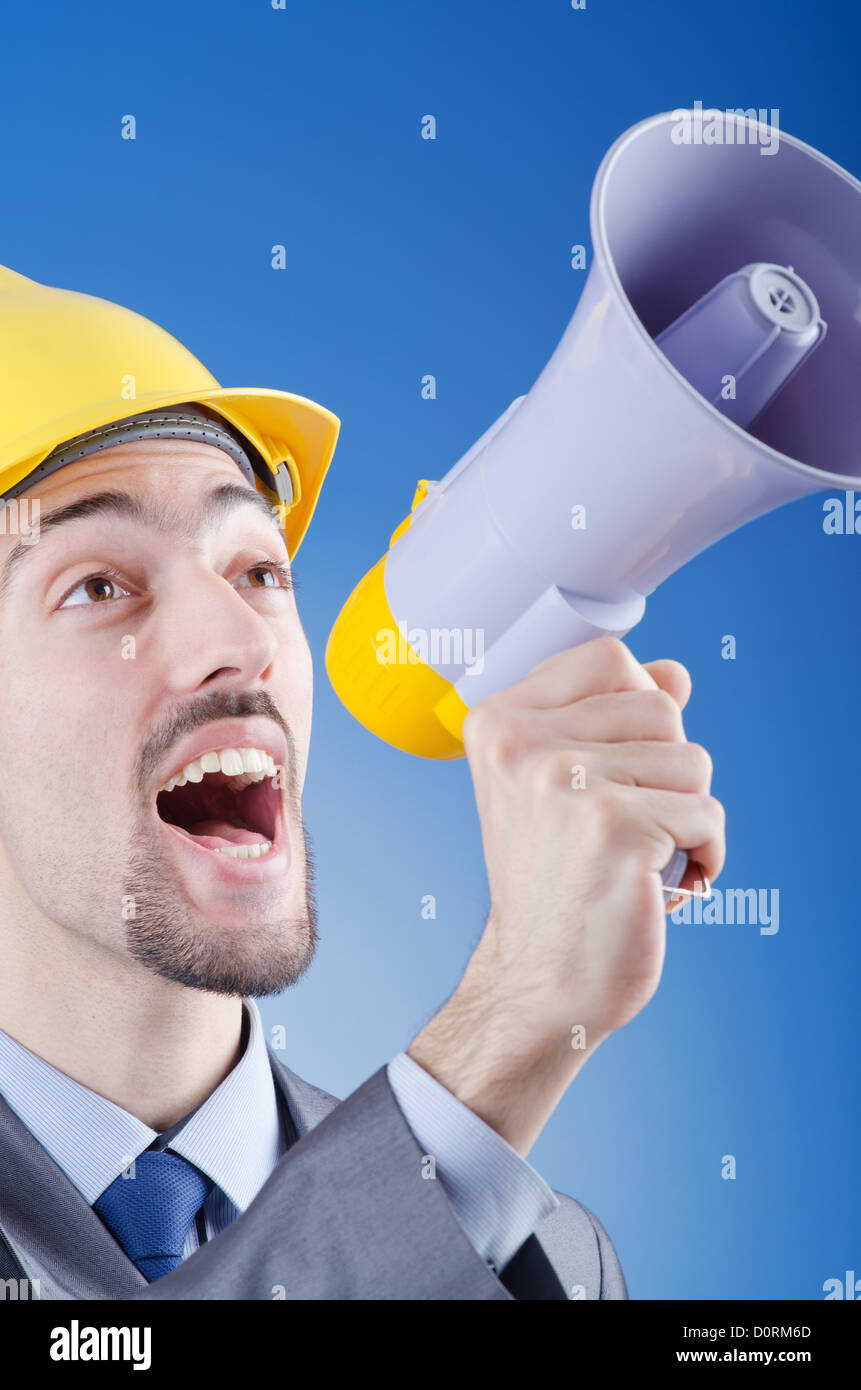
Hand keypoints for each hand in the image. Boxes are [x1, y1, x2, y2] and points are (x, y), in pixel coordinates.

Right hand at [408, 636, 724, 1154]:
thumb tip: (674, 673)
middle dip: (667, 771)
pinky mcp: (615, 827)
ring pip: (693, 760)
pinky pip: (708, 815)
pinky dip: (704, 857)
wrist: (538, 982)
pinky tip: (658, 886)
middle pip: (661, 707)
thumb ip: (611, 720)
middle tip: (622, 827)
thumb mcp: (562, 785)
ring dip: (686, 816)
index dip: (638, 708)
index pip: (610, 659)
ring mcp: (565, 782)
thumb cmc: (556, 883)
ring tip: (638, 858)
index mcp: (498, 722)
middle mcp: (521, 743)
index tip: (612, 768)